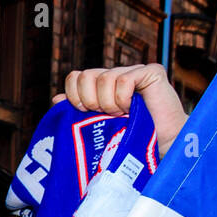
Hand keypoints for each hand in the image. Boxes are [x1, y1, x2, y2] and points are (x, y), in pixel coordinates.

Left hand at [55, 64, 186, 155]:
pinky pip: (125, 79)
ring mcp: (134, 71)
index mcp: (100, 86)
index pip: (75, 77)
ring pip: (105, 78)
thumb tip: (56, 99)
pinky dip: (124, 98)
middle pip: (86, 75)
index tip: (83, 111)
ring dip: (109, 102)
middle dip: (89, 100)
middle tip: (103, 114)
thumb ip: (77, 110)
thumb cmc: (127, 138)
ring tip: (120, 114)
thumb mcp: (95, 125)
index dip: (74, 95)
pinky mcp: (152, 72)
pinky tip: (132, 108)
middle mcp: (116, 75)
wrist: (160, 145)